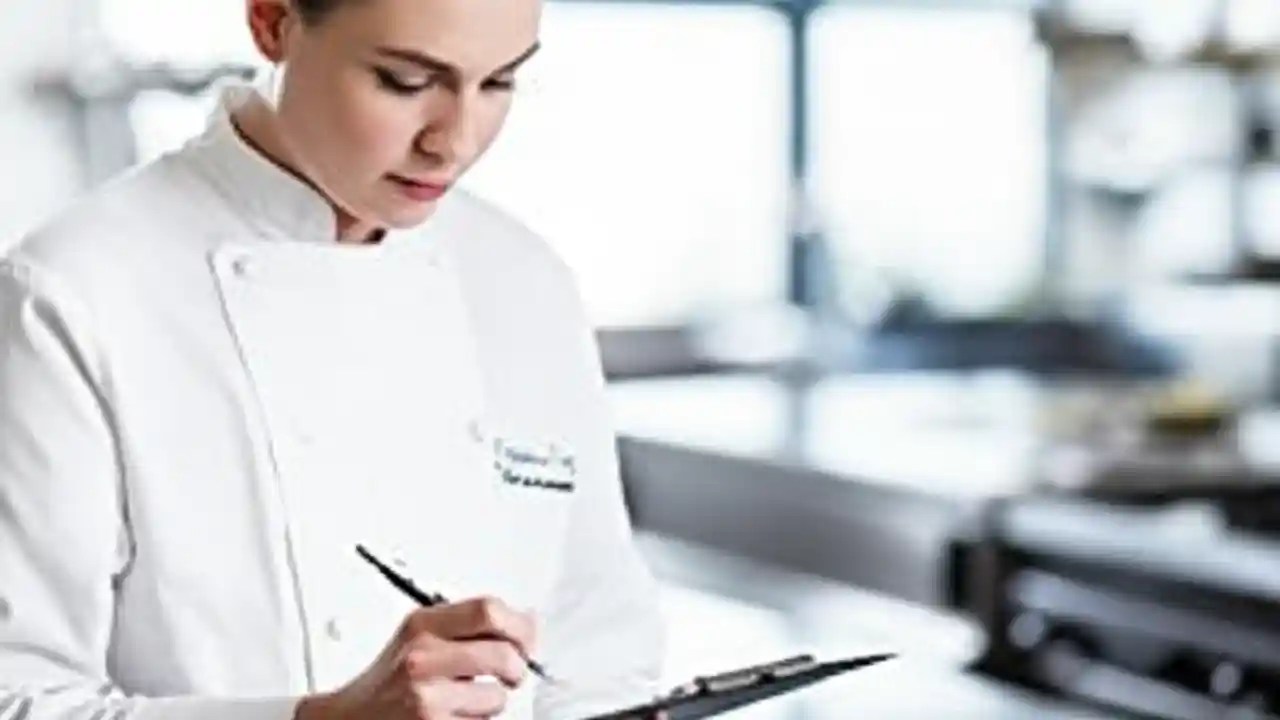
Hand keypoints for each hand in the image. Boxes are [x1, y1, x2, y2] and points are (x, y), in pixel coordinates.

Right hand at [295, 596, 536, 719]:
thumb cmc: (388, 680)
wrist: (349, 719)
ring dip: (492, 703)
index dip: (520, 627)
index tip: (526, 640)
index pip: (489, 610)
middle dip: (517, 669)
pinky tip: (455, 717)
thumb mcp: (418, 637)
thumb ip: (467, 626)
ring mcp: (425, 698)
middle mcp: (421, 658)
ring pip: (496, 698)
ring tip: (467, 701)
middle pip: (502, 654)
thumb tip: (527, 621)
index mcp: (422, 626)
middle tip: (512, 674)